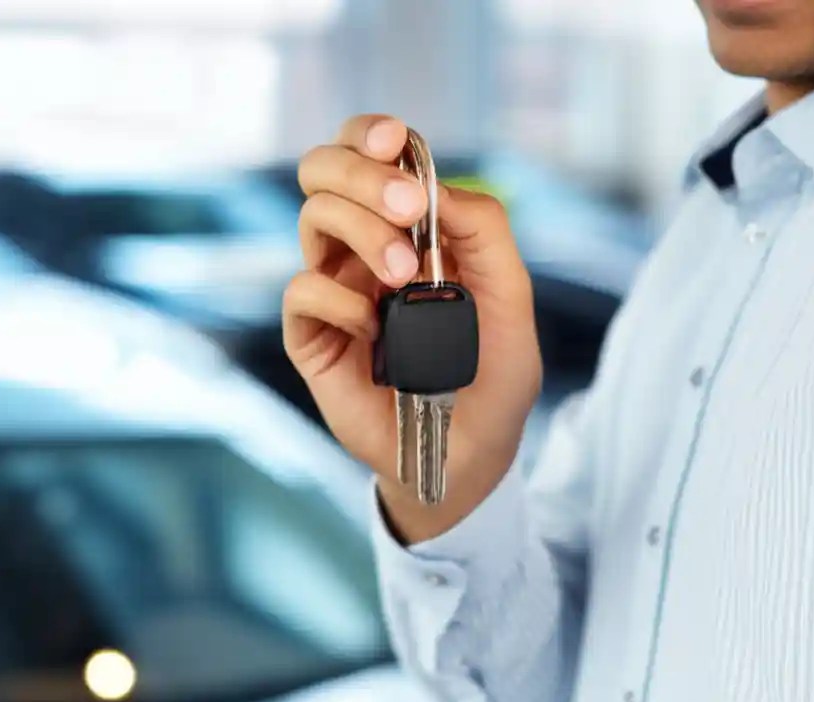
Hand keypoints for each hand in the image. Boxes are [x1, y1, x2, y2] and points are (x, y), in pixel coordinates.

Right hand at [284, 114, 542, 542]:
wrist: (468, 455)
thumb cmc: (491, 377)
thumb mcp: (511, 299)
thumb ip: (484, 233)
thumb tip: (435, 187)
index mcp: (405, 226)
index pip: (366, 153)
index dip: (369, 135)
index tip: (393, 141)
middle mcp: (360, 248)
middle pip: (323, 172)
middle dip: (359, 174)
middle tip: (405, 207)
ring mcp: (334, 290)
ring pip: (312, 220)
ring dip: (361, 232)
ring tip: (404, 275)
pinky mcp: (310, 336)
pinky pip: (302, 290)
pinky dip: (339, 300)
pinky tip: (375, 330)